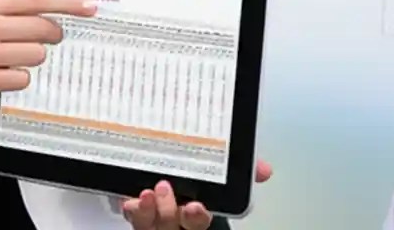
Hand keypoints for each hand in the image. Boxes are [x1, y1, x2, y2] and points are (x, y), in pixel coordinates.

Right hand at [0, 0, 97, 104]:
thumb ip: (13, 10)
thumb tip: (56, 10)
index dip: (68, 2)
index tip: (90, 6)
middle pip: (43, 29)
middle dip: (53, 34)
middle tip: (49, 37)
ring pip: (37, 54)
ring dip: (32, 57)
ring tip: (12, 56)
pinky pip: (23, 78)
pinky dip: (19, 77)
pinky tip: (2, 73)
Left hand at [121, 161, 272, 229]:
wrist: (165, 169)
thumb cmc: (193, 174)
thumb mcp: (221, 170)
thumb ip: (243, 170)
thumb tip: (264, 170)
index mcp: (196, 212)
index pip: (199, 221)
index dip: (197, 217)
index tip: (195, 207)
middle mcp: (174, 218)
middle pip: (171, 224)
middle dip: (169, 212)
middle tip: (166, 188)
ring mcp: (152, 217)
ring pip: (148, 225)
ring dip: (146, 211)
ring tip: (146, 193)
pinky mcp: (134, 210)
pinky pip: (131, 216)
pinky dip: (131, 208)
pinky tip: (129, 199)